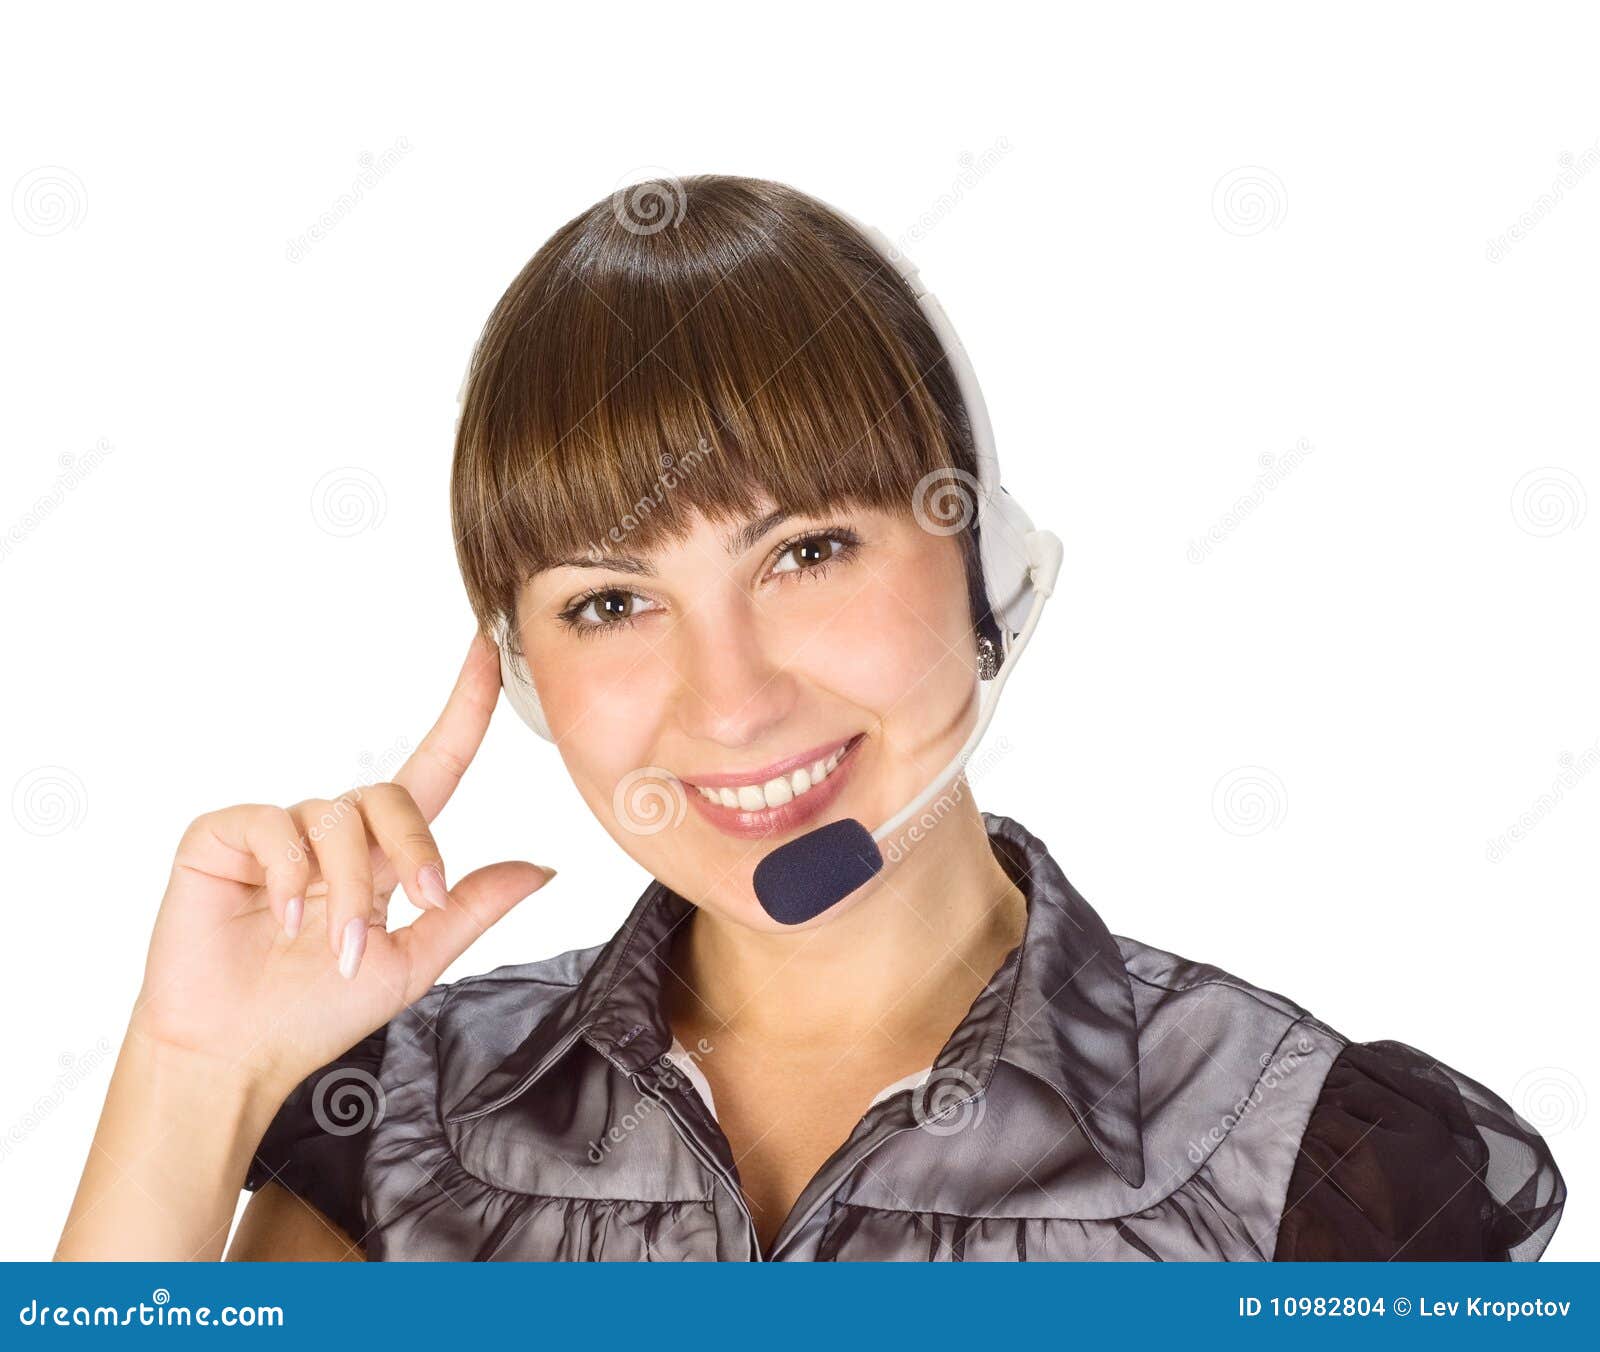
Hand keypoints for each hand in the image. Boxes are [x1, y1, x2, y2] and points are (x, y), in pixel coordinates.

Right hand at [130, 633, 553, 1098]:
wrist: (235, 1055)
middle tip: (414, 911)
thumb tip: (543, 868)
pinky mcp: (224, 836)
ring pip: (340, 819)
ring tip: (337, 947)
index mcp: (382, 855)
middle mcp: (334, 832)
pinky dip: (291, 875)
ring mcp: (278, 831)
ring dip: (350, 889)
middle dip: (415, 854)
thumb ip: (471, 909)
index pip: (434, 768)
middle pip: (394, 797)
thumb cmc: (314, 1011)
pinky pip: (275, 825)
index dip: (465, 709)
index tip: (490, 650)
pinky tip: (285, 920)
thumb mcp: (413, 963)